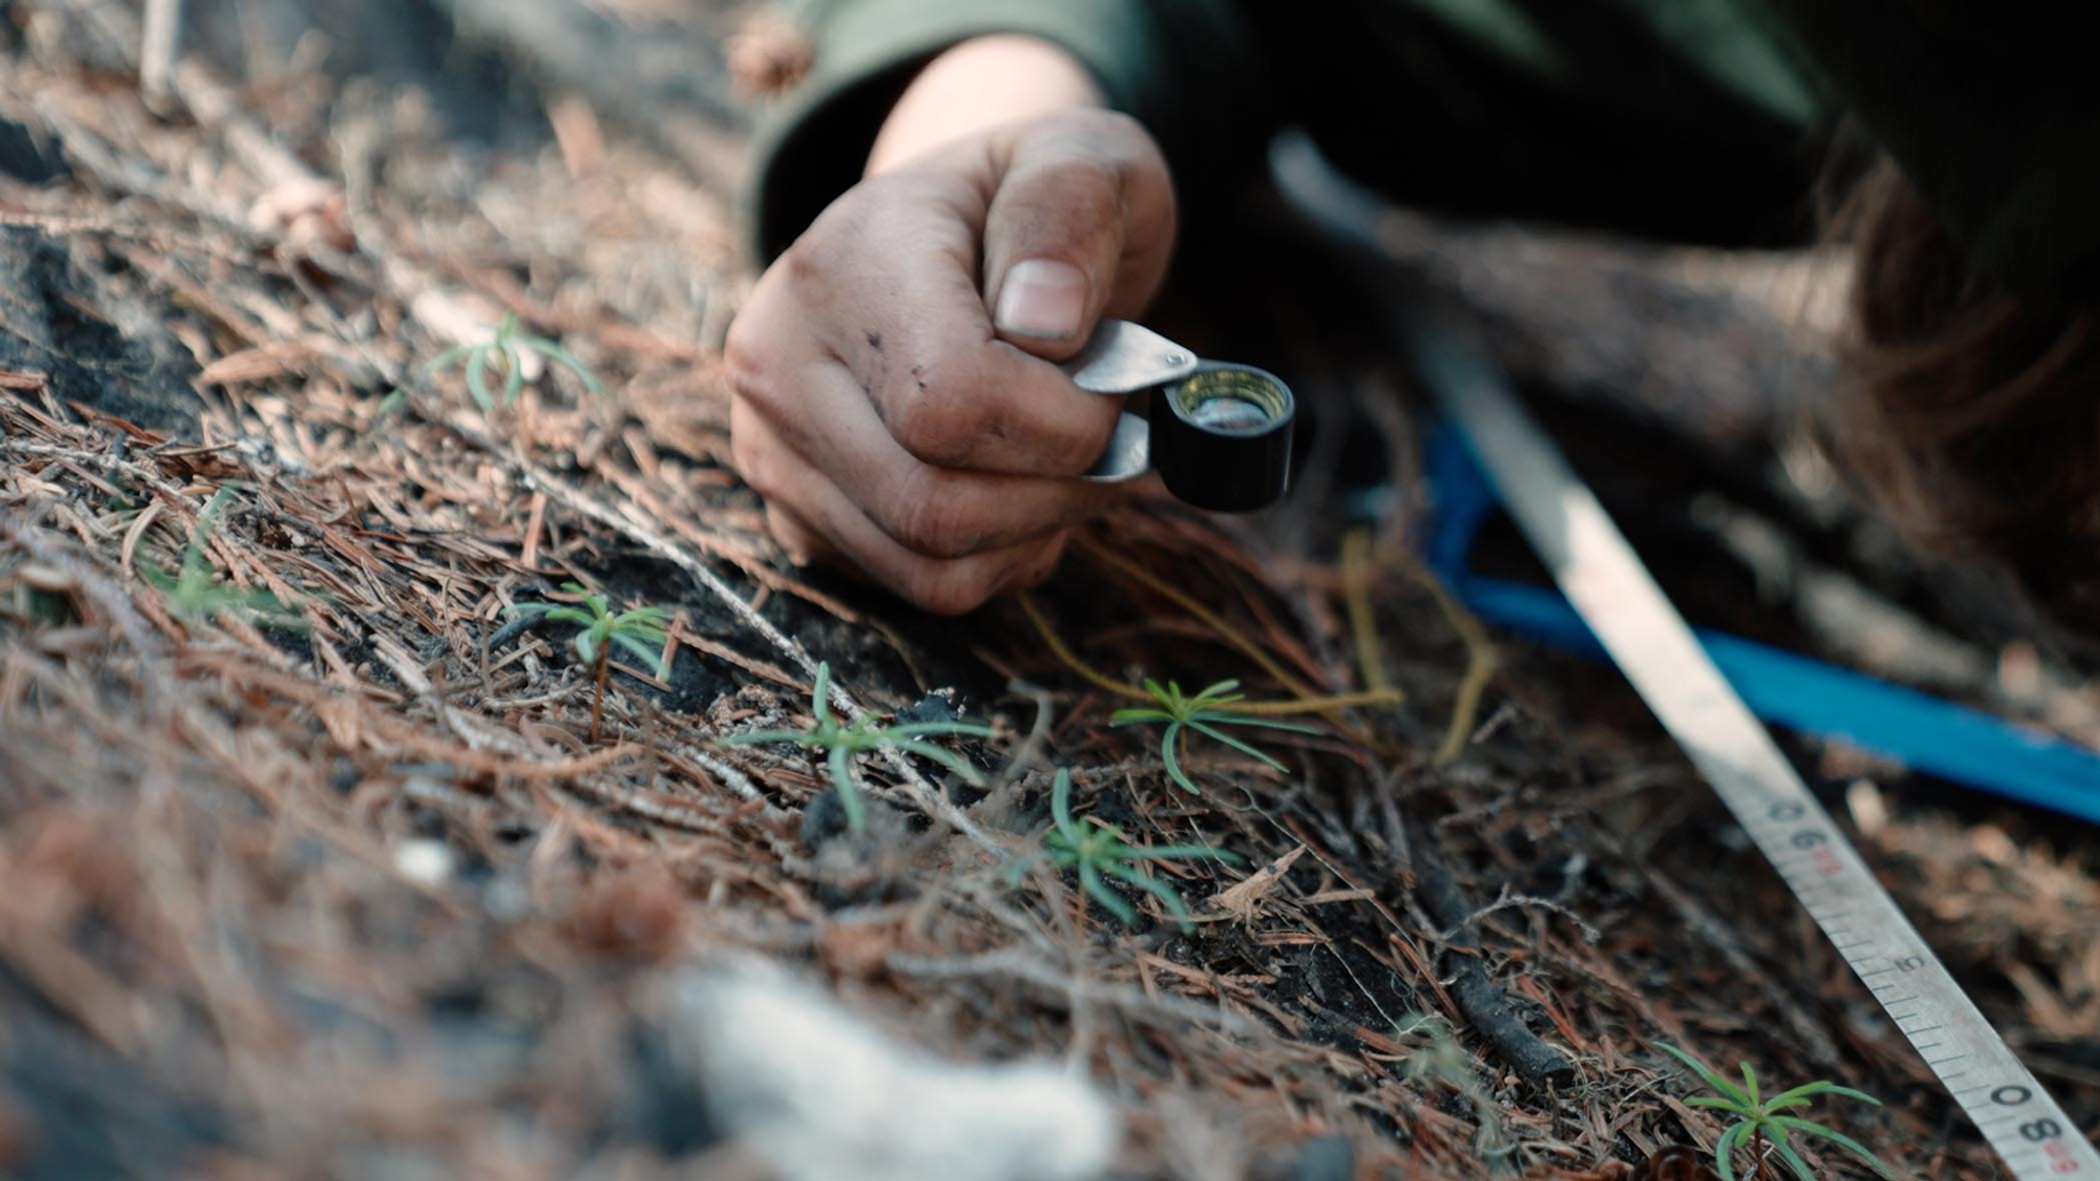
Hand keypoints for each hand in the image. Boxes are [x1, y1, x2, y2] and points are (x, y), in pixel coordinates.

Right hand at [727, 82, 1175, 613]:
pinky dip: (999, 560)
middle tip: (1118, 443)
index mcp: (842, 264)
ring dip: (1037, 533)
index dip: (1064, 423)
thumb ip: (1071, 211)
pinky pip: (917, 588)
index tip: (1117, 388)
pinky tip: (1024, 492)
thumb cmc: (1031, 202)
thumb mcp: (1080, 159)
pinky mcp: (797, 512)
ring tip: (1073, 464)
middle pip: (935, 505)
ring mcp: (775, 446)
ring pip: (929, 565)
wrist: (958, 232)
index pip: (949, 402)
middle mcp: (780, 362)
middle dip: (1062, 489)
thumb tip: (1046, 324)